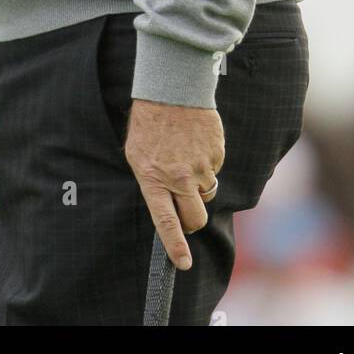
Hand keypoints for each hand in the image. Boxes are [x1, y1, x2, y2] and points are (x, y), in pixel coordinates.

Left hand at [124, 99, 224, 269]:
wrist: (172, 89)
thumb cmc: (149, 124)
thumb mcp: (137, 155)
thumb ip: (152, 183)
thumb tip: (166, 207)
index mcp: (154, 179)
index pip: (166, 222)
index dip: (175, 247)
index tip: (183, 264)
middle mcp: (179, 177)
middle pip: (196, 218)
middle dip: (193, 219)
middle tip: (187, 206)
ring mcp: (200, 166)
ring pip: (206, 193)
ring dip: (198, 183)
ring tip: (184, 156)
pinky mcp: (216, 154)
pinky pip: (214, 170)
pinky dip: (206, 163)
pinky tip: (194, 143)